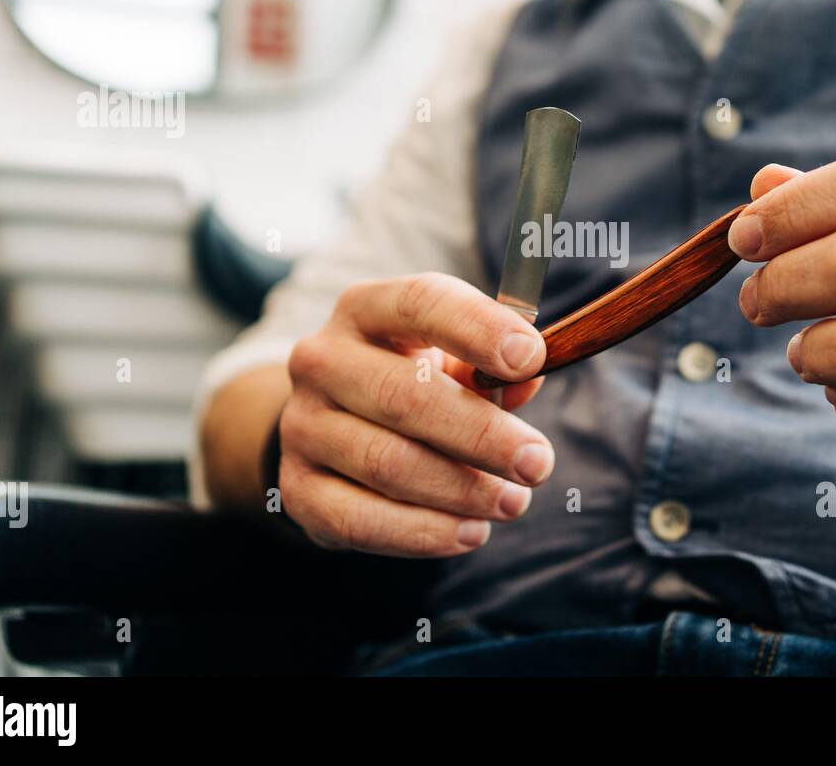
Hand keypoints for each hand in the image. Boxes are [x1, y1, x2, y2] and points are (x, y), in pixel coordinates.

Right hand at [279, 273, 549, 555]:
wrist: (332, 424)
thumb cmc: (411, 379)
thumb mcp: (452, 357)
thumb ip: (492, 365)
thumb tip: (530, 377)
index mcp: (365, 309)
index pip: (420, 303)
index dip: (478, 328)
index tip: (532, 359)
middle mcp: (322, 360)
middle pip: (403, 396)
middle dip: (482, 434)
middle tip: (537, 464)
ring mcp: (302, 426)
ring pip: (386, 464)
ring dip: (461, 490)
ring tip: (512, 502)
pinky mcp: (298, 489)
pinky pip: (360, 520)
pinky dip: (423, 533)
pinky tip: (470, 532)